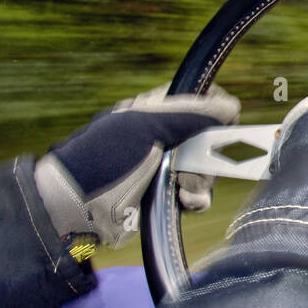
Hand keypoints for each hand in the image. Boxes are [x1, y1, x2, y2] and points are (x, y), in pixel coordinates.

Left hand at [34, 84, 239, 248]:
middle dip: (208, 154)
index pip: (200, 99)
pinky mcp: (166, 194)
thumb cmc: (104, 160)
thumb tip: (231, 106)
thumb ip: (190, 113)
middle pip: (210, 138)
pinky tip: (184, 201)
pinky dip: (197, 199)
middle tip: (191, 164)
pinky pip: (198, 194)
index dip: (216, 110)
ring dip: (200, 180)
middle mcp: (164, 136)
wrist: (77, 208)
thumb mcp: (145, 126)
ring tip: (181, 187)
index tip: (222, 125)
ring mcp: (166, 166)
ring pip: (207, 168)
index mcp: (156, 110)